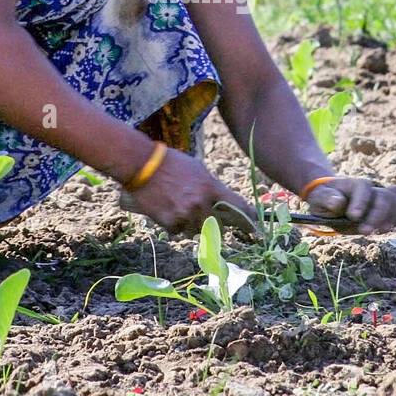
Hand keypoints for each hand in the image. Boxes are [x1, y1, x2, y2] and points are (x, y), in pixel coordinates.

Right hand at [118, 148, 253, 235]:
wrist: (142, 166)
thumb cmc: (171, 163)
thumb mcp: (197, 169)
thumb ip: (211, 186)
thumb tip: (221, 201)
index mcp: (211, 187)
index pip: (237, 206)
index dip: (247, 219)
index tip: (253, 228)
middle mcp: (201, 203)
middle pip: (218, 226)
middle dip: (215, 225)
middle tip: (208, 221)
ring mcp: (185, 215)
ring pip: (197, 231)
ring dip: (193, 226)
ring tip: (182, 210)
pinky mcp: (170, 223)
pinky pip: (179, 232)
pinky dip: (176, 226)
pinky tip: (169, 212)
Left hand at [302, 176, 395, 234]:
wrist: (332, 202)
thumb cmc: (325, 201)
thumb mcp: (319, 199)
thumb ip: (326, 199)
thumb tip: (337, 201)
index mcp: (354, 184)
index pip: (364, 187)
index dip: (361, 201)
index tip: (353, 216)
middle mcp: (372, 187)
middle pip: (385, 196)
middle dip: (378, 215)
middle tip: (365, 232)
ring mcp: (383, 195)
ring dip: (394, 216)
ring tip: (381, 230)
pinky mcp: (390, 205)